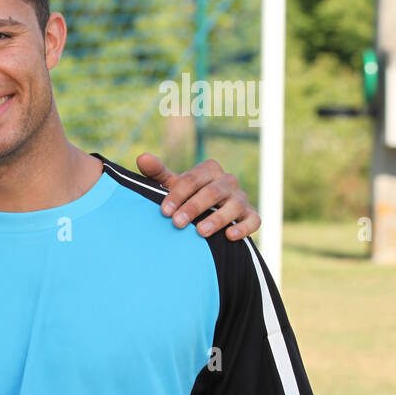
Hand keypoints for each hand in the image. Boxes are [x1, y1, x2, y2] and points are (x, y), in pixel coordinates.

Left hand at [136, 153, 260, 240]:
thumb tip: (142, 157)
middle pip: (212, 192)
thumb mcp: (173, 185)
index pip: (192, 179)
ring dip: (218, 218)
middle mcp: (228, 181)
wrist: (207, 212)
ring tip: (200, 232)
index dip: (178, 194)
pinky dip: (244, 227)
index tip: (164, 211)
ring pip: (234, 205)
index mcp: (209, 170)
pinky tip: (229, 237)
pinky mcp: (251, 215)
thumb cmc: (186, 196)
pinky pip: (253, 220)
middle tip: (177, 223)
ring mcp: (241, 198)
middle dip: (194, 207)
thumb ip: (158, 173)